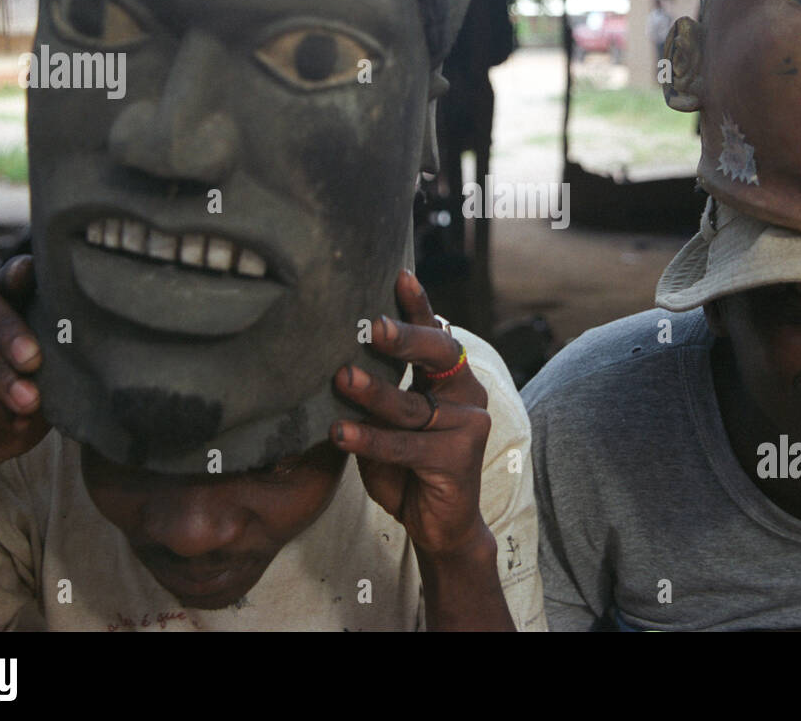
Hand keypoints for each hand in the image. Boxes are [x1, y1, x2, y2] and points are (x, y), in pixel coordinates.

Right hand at [0, 255, 48, 490]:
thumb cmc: (14, 413)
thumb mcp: (45, 385)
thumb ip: (57, 360)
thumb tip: (87, 345)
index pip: (4, 279)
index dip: (17, 272)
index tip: (33, 272)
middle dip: (9, 325)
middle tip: (35, 360)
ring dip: (1, 373)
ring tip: (30, 402)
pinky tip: (11, 418)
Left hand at [330, 270, 492, 559]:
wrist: (436, 526)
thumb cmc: (406, 466)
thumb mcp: (389, 421)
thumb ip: (378, 389)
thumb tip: (333, 354)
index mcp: (449, 376)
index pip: (433, 333)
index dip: (417, 305)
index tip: (399, 275)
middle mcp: (465, 392)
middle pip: (437, 354)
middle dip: (404, 337)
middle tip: (372, 327)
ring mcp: (467, 424)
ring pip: (412, 404)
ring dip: (374, 392)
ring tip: (341, 379)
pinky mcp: (459, 458)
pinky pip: (407, 445)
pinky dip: (372, 439)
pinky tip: (342, 432)